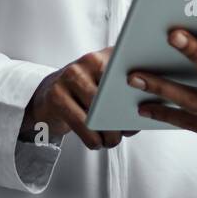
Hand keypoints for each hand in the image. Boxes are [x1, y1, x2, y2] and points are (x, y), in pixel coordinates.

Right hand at [22, 47, 138, 149]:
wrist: (49, 93)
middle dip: (122, 117)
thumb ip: (128, 90)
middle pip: (113, 93)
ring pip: (96, 110)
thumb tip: (148, 111)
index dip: (139, 94)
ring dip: (108, 132)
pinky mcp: (55, 95)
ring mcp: (70, 76)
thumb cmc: (88, 92)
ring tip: (112, 141)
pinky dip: (92, 138)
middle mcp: (89, 60)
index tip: (144, 110)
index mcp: (108, 55)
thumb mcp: (108, 84)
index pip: (131, 71)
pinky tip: (96, 142)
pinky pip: (80, 122)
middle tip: (127, 132)